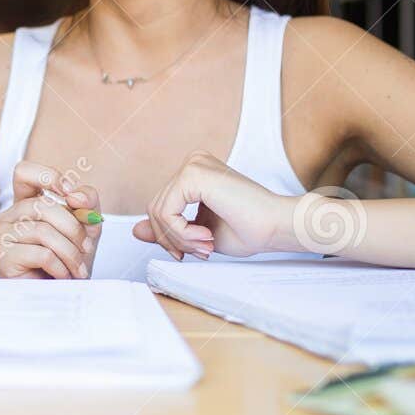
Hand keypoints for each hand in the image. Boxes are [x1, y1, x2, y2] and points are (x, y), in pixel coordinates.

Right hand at [0, 160, 101, 279]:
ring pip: (42, 231)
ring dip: (70, 252)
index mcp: (26, 202)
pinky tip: (63, 275)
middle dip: (73, 228)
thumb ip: (87, 201)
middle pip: (42, 205)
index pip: (24, 171)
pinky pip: (41, 254)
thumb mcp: (86, 225)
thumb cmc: (69, 260)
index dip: (47, 176)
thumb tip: (76, 196)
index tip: (71, 194)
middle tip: (87, 248)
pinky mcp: (4, 256)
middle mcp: (10, 215)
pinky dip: (60, 266)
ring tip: (78, 268)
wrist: (60, 296)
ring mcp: (3, 235)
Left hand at [132, 152, 291, 259]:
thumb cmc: (250, 229)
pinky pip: (167, 212)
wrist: (279, 226)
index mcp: (194, 173)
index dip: (168, 236)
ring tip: (206, 245)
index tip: (189, 252)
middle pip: (155, 209)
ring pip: (159, 212)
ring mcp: (193, 164)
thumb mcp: (197, 233)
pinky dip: (181, 233)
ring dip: (180, 239)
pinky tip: (206, 237)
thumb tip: (135, 230)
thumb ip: (168, 229)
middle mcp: (193, 162)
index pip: (160, 207)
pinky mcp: (194, 173)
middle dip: (173, 239)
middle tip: (201, 251)